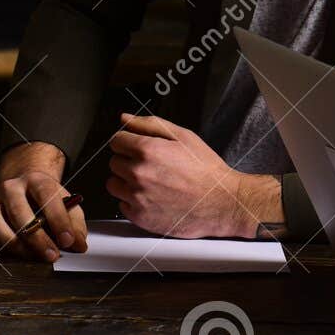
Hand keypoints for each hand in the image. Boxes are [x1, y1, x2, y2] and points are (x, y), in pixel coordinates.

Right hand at [0, 142, 86, 261]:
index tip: (68, 240)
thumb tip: (79, 245)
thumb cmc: (47, 200)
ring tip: (35, 257)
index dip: (58, 220)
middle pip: (20, 212)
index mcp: (36, 180)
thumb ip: (75, 223)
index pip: (47, 196)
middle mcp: (11, 188)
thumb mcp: (67, 204)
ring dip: (18, 246)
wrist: (23, 189)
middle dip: (38, 238)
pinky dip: (4, 250)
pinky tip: (19, 255)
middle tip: (52, 255)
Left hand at [107, 113, 281, 239]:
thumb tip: (124, 119)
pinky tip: (154, 197)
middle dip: (129, 161)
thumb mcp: (184, 136)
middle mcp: (138, 173)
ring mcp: (136, 196)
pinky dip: (134, 201)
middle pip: (114, 162)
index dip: (130, 142)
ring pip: (113, 184)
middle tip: (153, 166)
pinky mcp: (138, 216)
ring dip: (127, 182)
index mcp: (148, 150)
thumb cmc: (206, 169)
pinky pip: (122, 204)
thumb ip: (150, 124)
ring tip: (152, 183)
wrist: (220, 202)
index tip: (141, 148)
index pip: (116, 140)